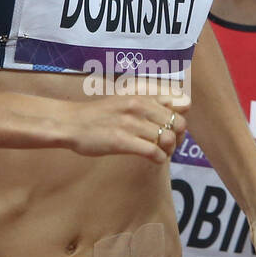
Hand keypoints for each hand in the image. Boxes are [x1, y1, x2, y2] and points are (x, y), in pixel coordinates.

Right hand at [67, 93, 189, 162]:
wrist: (71, 123)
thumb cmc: (99, 115)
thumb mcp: (127, 99)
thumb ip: (152, 101)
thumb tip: (184, 104)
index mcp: (142, 96)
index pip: (181, 107)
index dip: (182, 123)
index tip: (174, 133)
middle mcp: (138, 107)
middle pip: (178, 124)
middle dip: (178, 139)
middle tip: (169, 147)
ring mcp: (130, 124)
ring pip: (167, 139)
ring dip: (169, 151)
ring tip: (160, 154)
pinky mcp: (122, 141)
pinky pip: (153, 152)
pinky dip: (159, 159)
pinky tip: (153, 160)